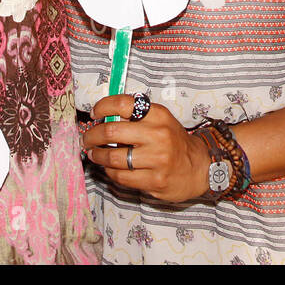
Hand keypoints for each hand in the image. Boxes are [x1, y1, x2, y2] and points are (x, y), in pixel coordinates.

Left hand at [82, 95, 210, 202]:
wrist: (198, 168)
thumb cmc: (173, 142)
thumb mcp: (160, 121)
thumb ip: (136, 117)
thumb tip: (101, 117)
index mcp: (158, 115)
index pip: (122, 104)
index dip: (102, 107)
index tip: (94, 114)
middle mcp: (158, 134)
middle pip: (111, 131)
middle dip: (91, 136)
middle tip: (86, 139)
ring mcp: (157, 159)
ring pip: (113, 157)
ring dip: (97, 156)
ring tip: (93, 154)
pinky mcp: (155, 180)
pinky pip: (121, 176)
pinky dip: (109, 171)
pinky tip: (109, 168)